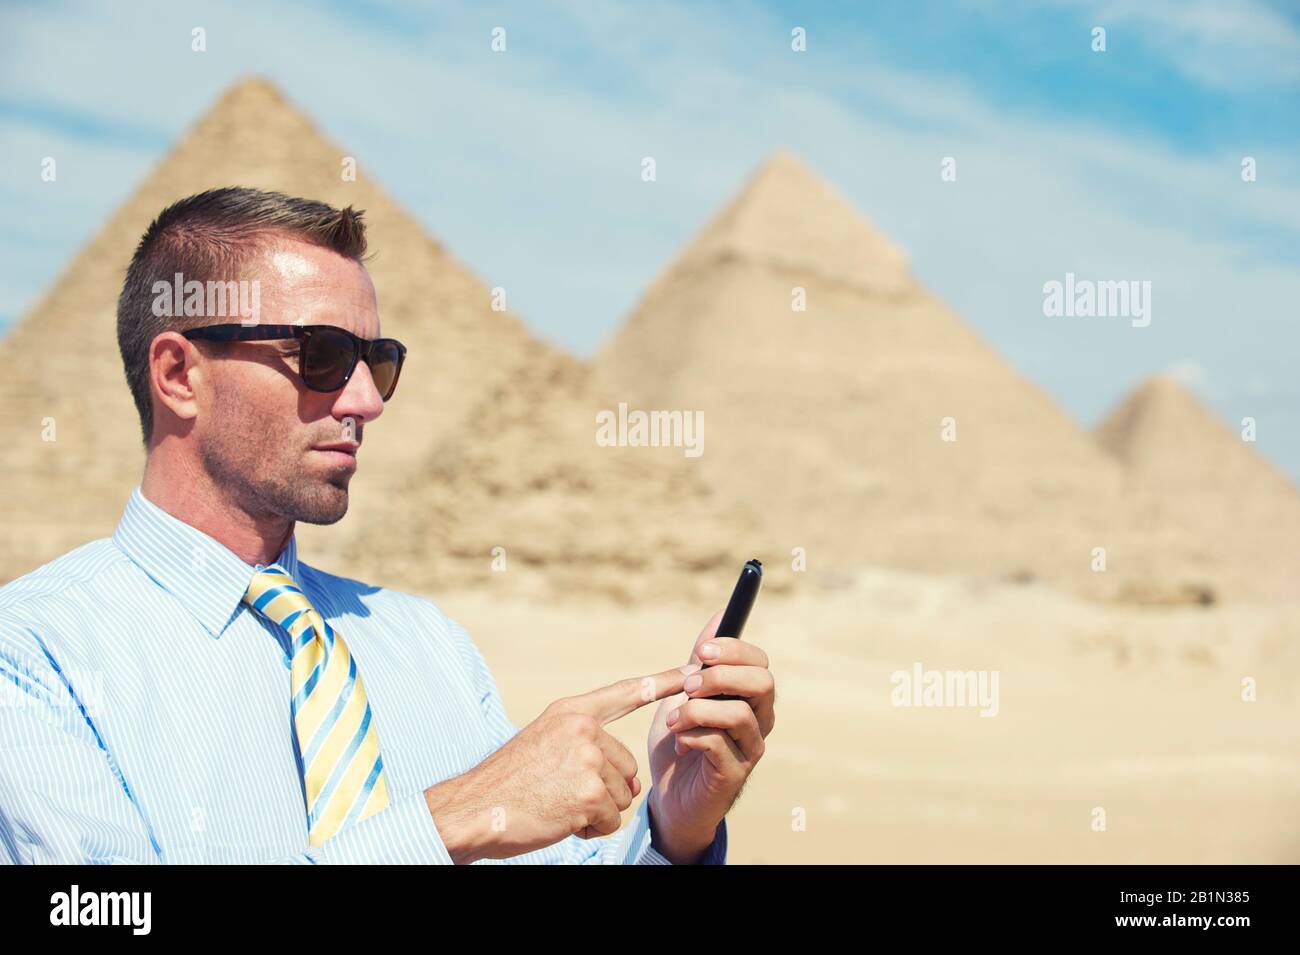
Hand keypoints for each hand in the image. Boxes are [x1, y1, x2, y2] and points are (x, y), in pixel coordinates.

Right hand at [425, 665, 695, 863]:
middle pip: (626, 766)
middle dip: (603, 789)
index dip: (664, 682)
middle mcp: (582, 728)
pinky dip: (590, 828)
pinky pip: (611, 819)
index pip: (627, 693)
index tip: (694, 672)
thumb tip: (632, 783)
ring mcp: (586, 758)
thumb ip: (589, 747)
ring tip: (557, 802)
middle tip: (561, 791)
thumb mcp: (545, 743)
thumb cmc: (510, 782)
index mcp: (572, 711)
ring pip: (620, 795)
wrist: (476, 808)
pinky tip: (560, 818)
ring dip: (595, 810)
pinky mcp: (589, 792)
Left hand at [645, 609, 776, 861]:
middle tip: (687, 685)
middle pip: (763, 682)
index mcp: (749, 697)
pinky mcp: (734, 774)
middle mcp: (759, 721)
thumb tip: (720, 614)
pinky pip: (717, 743)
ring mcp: (750, 748)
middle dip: (720, 676)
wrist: (668, 796)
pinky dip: (690, 735)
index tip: (701, 649)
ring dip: (698, 709)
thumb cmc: (680, 740)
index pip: (760, 662)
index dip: (734, 649)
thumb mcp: (684, 692)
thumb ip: (702, 658)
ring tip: (674, 720)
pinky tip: (679, 742)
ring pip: (740, 713)